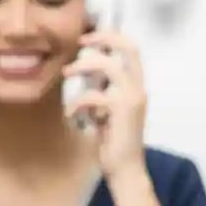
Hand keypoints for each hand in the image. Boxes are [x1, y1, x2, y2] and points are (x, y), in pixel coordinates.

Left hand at [63, 29, 147, 179]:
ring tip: (66, 73)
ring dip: (84, 66)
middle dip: (104, 38)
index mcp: (136, 86)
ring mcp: (132, 99)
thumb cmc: (113, 141)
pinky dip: (77, 101)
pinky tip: (71, 113)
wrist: (124, 169)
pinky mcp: (122, 112)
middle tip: (80, 42)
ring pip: (109, 66)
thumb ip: (102, 90)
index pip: (132, 49)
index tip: (89, 37)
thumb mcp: (105, 110)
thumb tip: (85, 71)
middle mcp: (138, 89)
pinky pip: (95, 95)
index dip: (111, 36)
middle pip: (129, 48)